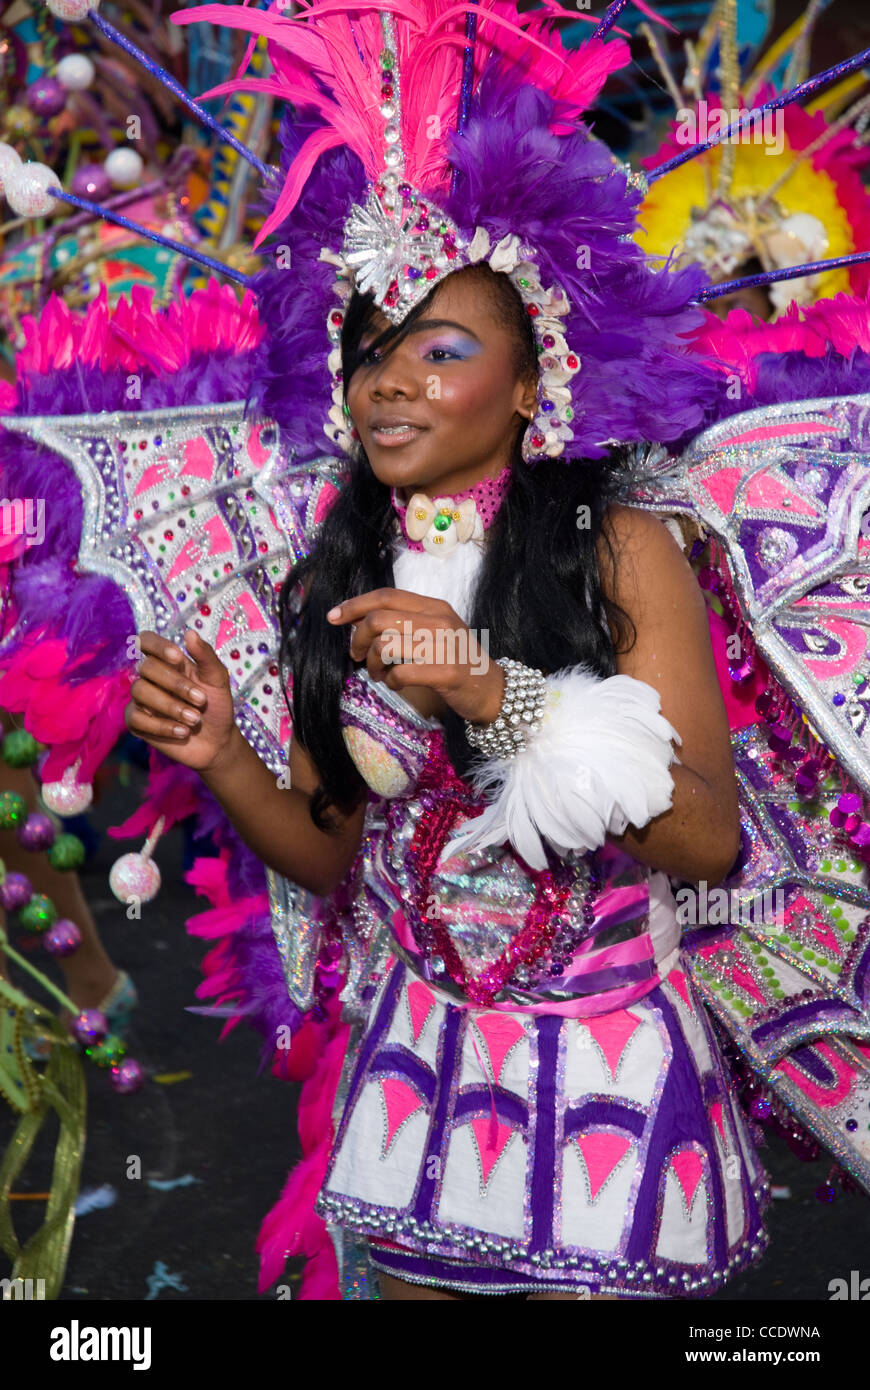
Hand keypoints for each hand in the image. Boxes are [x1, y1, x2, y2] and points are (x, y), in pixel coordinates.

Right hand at [124, 629, 237, 773]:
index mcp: (169, 662)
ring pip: (140, 691)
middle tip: (201, 700)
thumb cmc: (216, 706)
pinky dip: (162, 726)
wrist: (217, 741)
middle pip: (146, 667)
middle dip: (176, 684)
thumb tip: (190, 632)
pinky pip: (136, 717)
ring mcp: (141, 699)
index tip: (178, 658)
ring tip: (195, 719)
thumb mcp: (217, 680)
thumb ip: (205, 656)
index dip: (158, 646)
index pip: (147, 641)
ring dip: (171, 706)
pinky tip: (183, 732)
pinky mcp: (136, 722)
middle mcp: (151, 677)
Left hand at [326, 588, 504, 724]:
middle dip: (358, 639)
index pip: (385, 596)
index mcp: (434, 607)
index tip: (334, 616)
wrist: (492, 689)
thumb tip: (359, 622)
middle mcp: (438, 621)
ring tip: (378, 674)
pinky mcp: (445, 672)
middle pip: (379, 619)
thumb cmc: (457, 661)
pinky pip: (401, 673)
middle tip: (358, 655)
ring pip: (386, 645)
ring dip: (373, 664)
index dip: (355, 604)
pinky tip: (397, 684)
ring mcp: (443, 646)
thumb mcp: (435, 632)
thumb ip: (405, 623)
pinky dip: (391, 681)